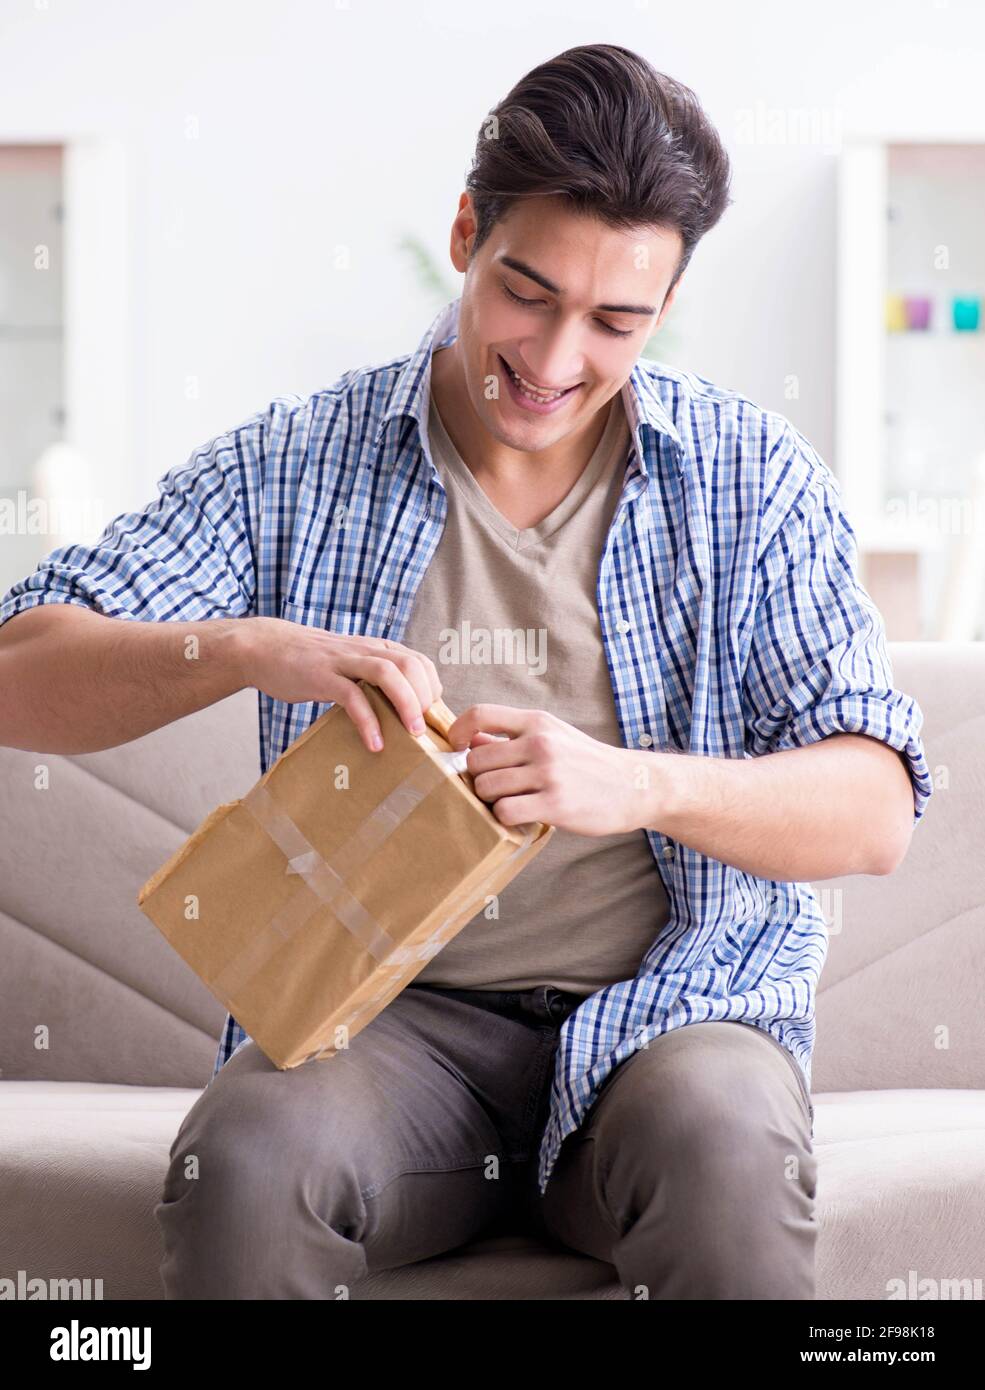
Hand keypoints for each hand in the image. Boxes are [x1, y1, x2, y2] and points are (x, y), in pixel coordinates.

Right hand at [238, 616, 441, 752]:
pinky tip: (374, 743)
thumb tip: (398, 713)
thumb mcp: (349, 664)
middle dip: (425, 697)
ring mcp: (343, 661)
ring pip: (387, 673)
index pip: (419, 661)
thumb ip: (372, 681)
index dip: (432, 688)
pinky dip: (367, 721)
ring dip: (406, 704)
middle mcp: (365, 650)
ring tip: (413, 734)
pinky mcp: (322, 676)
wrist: (265, 647)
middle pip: (410, 664)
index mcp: (375, 648)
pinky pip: (351, 696)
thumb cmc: (311, 662)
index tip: (431, 716)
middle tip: (424, 730)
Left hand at [445, 704, 657, 835]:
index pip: (481, 713)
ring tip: (510, 802)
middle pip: (476, 758)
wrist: (635, 786)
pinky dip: (505, 817)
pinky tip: (521, 815)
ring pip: (486, 786)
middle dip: (477, 776)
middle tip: (494, 787)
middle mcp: (540, 743)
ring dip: (490, 799)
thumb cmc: (588, 763)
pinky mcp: (554, 804)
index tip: (455, 748)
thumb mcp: (554, 736)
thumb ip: (512, 736)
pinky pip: (505, 811)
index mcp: (537, 722)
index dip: (457, 731)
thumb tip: (470, 738)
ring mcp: (547, 773)